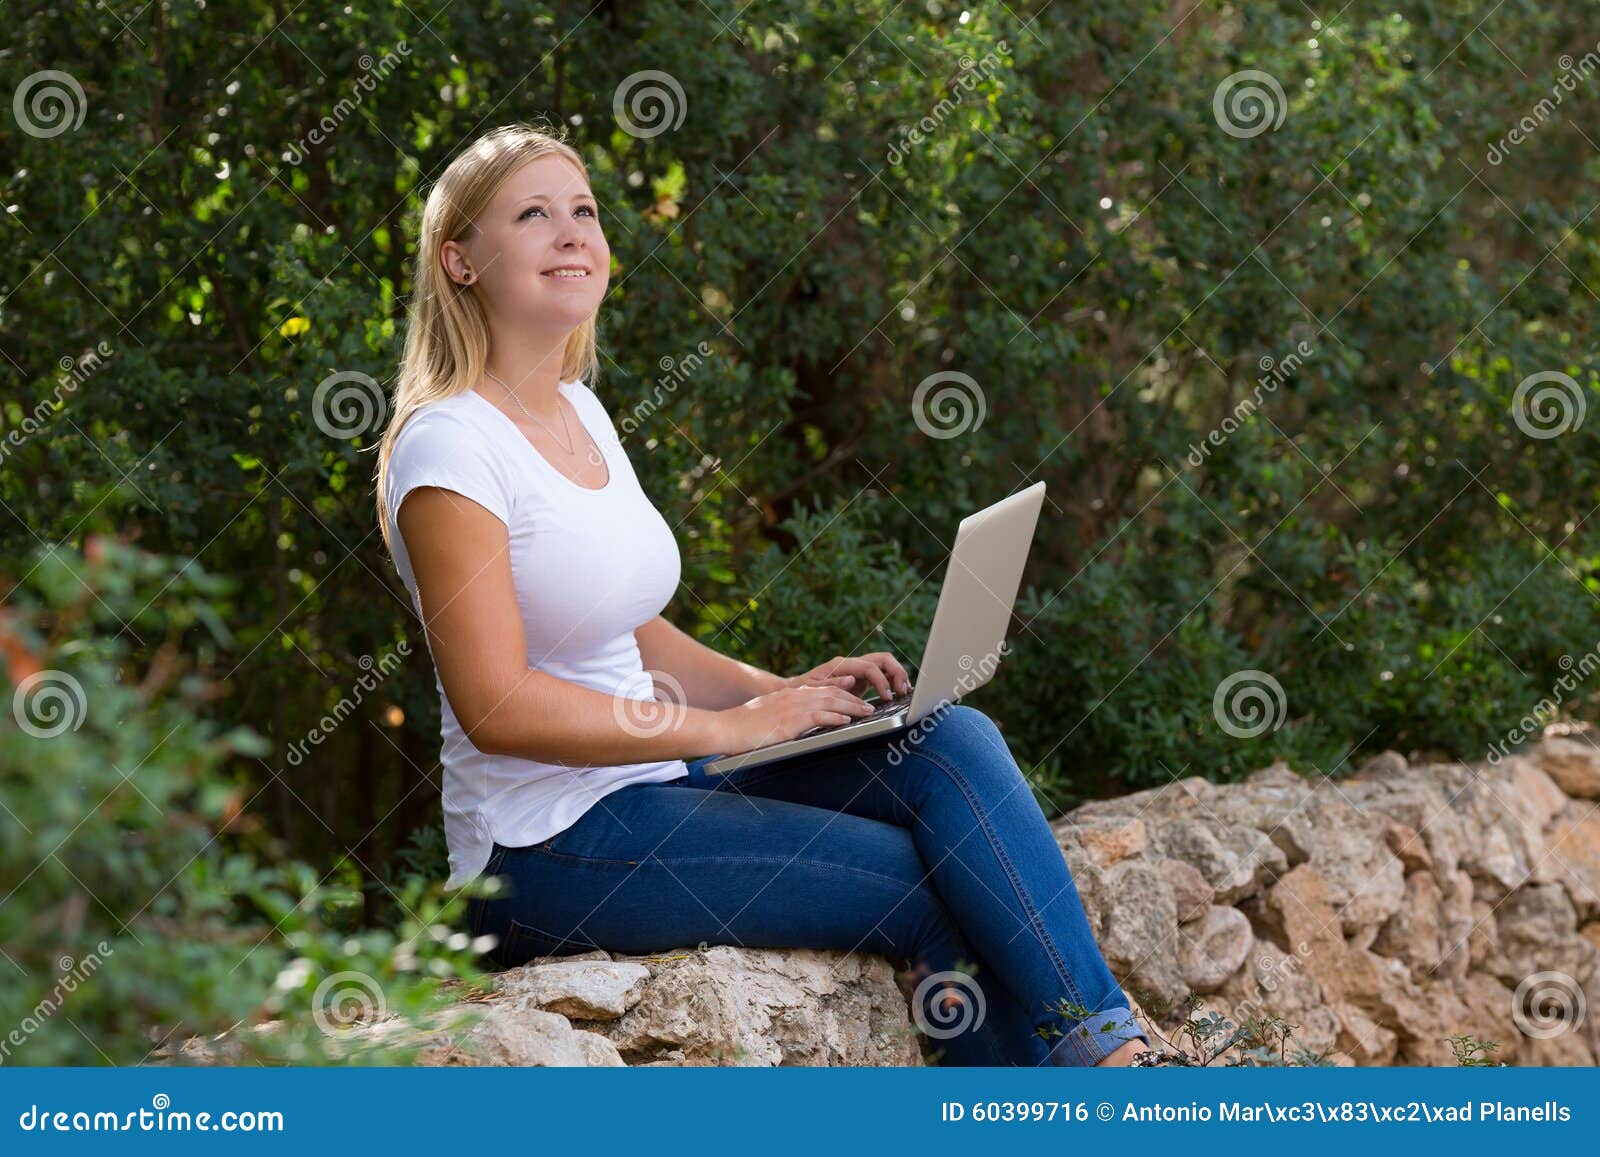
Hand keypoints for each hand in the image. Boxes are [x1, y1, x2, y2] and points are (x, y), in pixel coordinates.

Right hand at [714, 680, 875, 754]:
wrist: (725, 728)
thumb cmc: (741, 727)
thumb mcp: (766, 715)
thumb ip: (784, 716)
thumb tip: (794, 723)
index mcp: (788, 695)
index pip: (822, 690)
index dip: (842, 693)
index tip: (855, 698)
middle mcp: (793, 697)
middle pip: (831, 693)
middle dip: (853, 699)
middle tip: (869, 705)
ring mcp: (792, 707)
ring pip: (830, 702)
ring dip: (852, 707)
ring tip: (867, 712)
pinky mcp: (790, 721)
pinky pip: (819, 716)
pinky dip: (835, 718)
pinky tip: (847, 721)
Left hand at [784, 652, 910, 701]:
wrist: (795, 689)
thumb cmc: (802, 689)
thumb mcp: (812, 689)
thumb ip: (832, 684)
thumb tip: (851, 679)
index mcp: (841, 664)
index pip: (869, 667)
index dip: (882, 681)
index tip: (887, 697)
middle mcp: (852, 664)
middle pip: (883, 659)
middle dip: (897, 672)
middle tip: (903, 691)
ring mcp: (857, 671)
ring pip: (885, 665)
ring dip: (897, 676)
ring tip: (904, 693)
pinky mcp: (860, 680)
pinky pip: (881, 676)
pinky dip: (892, 682)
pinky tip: (897, 694)